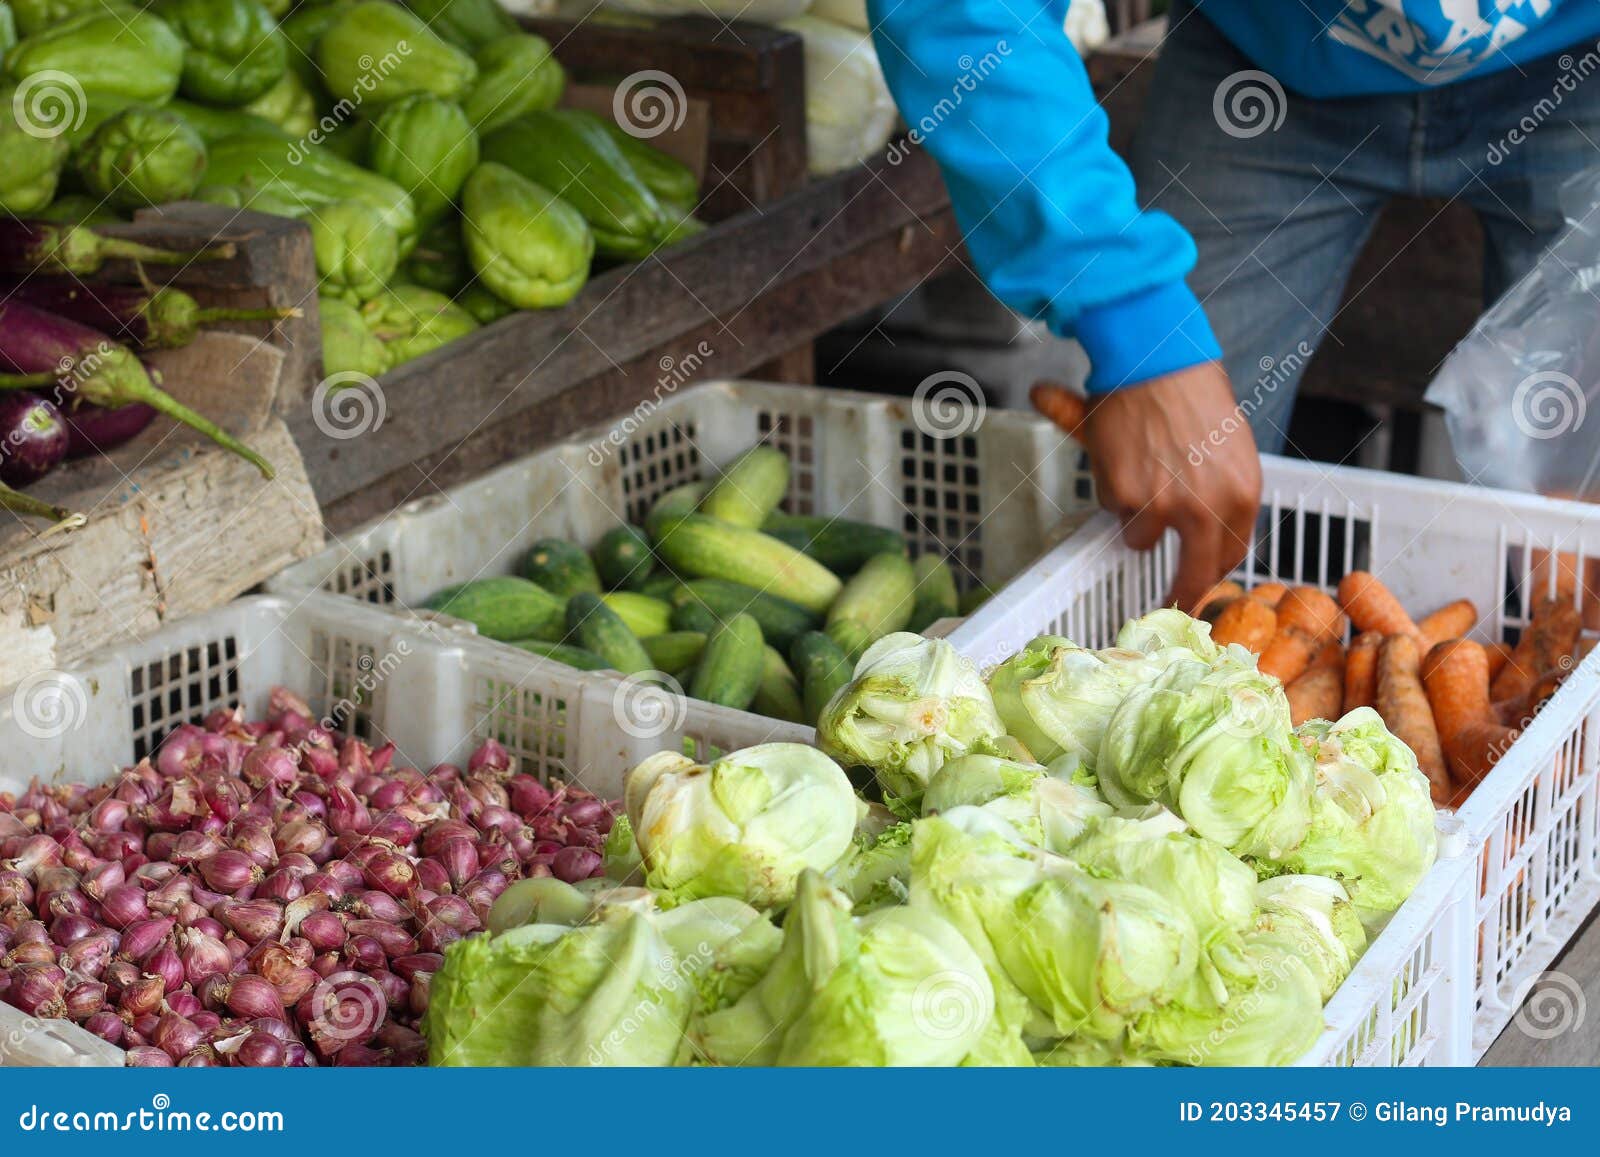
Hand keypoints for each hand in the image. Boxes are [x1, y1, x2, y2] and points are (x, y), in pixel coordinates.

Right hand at [1031, 363, 1261, 610]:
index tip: (1201, 581)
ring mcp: (1164, 506)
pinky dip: (1112, 490)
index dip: (1212, 569)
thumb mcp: (1229, 445)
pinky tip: (1121, 457)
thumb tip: (1212, 539)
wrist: (1156, 358)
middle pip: (1195, 572)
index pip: (1231, 552)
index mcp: (1242, 493)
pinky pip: (1114, 511)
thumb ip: (1223, 494)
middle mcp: (1208, 507)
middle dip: (1181, 591)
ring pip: (1142, 538)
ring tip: (1138, 472)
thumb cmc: (1192, 391)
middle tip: (1169, 600)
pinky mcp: (1125, 497)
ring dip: (1137, 517)